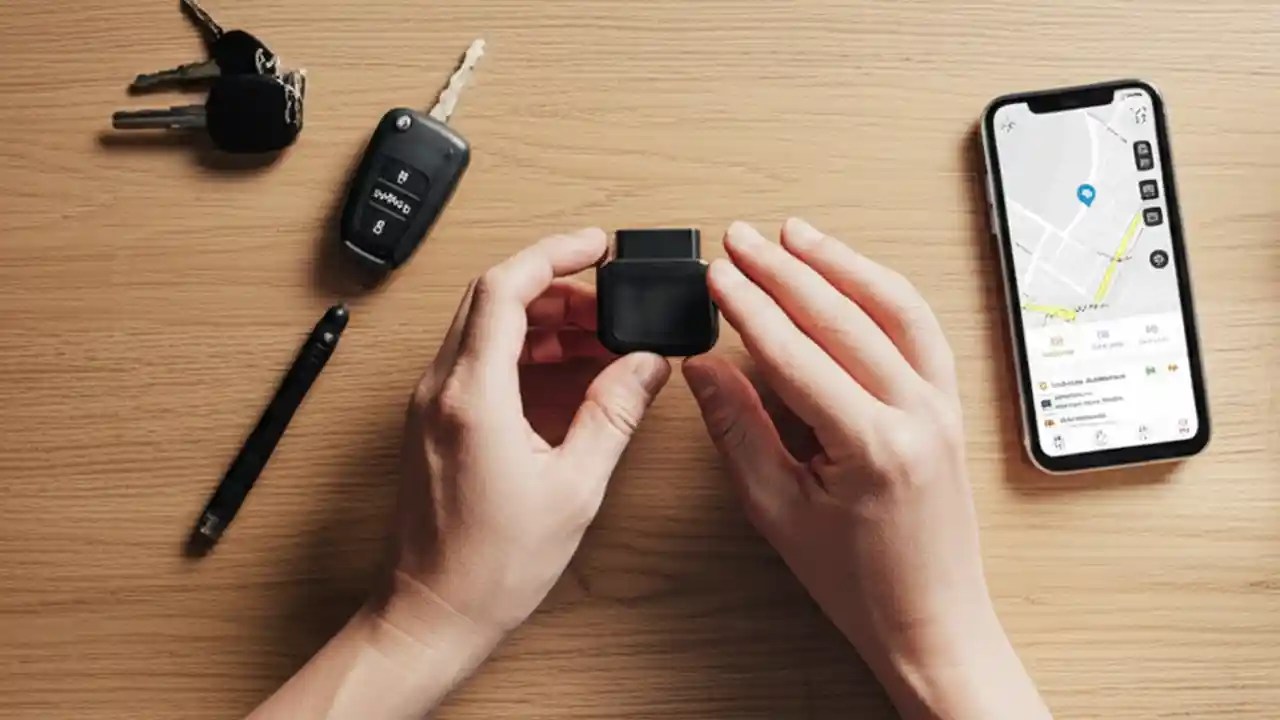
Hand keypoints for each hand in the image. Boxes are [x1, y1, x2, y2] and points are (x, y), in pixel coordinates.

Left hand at [250, 230, 670, 719]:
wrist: (432, 614)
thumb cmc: (491, 565)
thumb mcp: (575, 485)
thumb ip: (614, 412)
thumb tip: (648, 365)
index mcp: (474, 395)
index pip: (506, 288)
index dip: (554, 253)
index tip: (596, 246)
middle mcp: (442, 390)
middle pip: (493, 299)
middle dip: (557, 288)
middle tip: (609, 302)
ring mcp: (431, 405)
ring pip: (484, 328)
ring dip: (542, 321)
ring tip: (599, 340)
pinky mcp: (434, 423)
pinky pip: (477, 362)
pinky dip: (523, 354)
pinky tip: (567, 376)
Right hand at [684, 220, 1048, 718]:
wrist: (931, 621)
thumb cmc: (859, 583)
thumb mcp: (777, 511)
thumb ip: (738, 431)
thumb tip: (705, 367)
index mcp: (872, 446)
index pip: (796, 353)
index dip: (748, 307)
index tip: (716, 275)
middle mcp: (917, 415)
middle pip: (843, 318)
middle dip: (784, 271)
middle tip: (741, 240)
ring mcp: (943, 406)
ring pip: (893, 308)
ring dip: (841, 264)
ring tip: (796, 234)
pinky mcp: (951, 406)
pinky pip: (921, 330)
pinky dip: (884, 292)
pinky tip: (854, 274)